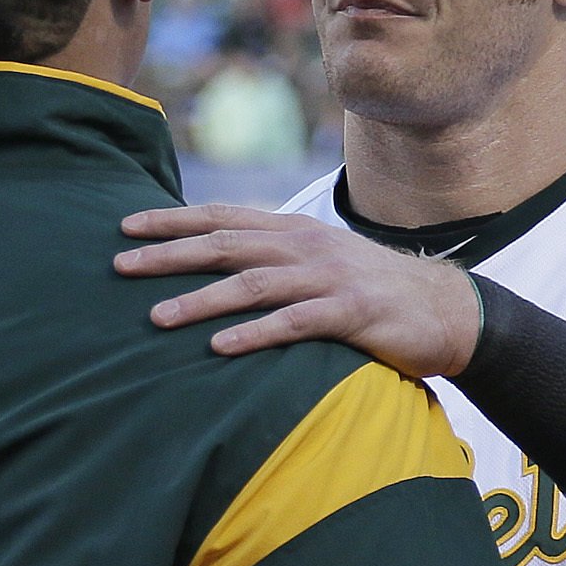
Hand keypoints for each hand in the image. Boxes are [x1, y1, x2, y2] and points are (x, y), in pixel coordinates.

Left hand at [116, 202, 482, 372]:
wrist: (445, 309)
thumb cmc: (371, 291)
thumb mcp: (319, 263)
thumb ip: (274, 260)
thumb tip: (216, 265)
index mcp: (294, 232)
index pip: (222, 218)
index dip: (172, 221)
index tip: (126, 227)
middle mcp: (306, 247)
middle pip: (226, 245)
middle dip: (169, 255)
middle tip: (120, 266)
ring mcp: (329, 279)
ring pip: (253, 284)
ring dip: (201, 300)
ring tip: (157, 317)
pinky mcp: (351, 314)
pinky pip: (294, 324)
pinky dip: (254, 334)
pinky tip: (221, 347)